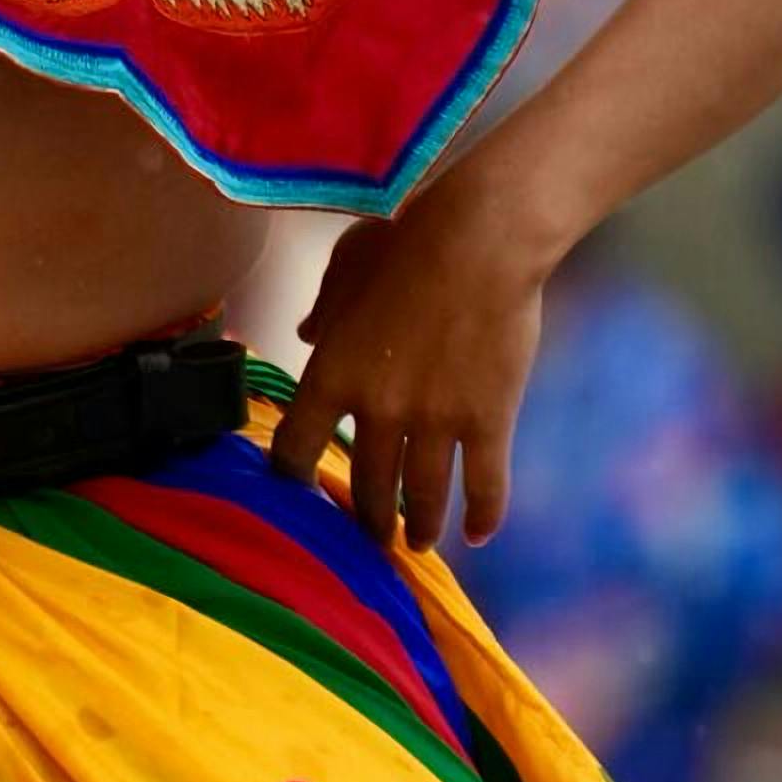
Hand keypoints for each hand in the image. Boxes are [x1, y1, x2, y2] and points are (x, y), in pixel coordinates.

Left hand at [271, 194, 548, 552]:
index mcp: (332, 374)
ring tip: (418, 543)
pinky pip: (485, 484)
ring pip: (422, 495)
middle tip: (371, 535)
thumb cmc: (406, 239)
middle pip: (366, 485)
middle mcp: (379, 409)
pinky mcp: (488, 419)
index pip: (296, 447)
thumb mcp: (344, 269)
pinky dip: (483, 515)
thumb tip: (304, 335)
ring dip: (419, 526)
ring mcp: (436, 420)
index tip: (300, 492)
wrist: (481, 238)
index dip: (293, 477)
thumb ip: (323, 311)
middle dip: (367, 518)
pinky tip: (477, 535)